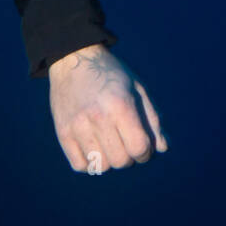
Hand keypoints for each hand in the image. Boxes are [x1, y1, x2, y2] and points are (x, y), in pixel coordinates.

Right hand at [47, 44, 167, 173]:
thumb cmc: (111, 74)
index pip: (139, 147)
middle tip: (126, 143)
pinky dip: (90, 163)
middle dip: (129, 157)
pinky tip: (94, 148)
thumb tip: (162, 148)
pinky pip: (80, 165)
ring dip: (109, 160)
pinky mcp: (63, 132)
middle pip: (120, 161)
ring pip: (100, 166)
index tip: (143, 146)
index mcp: (120, 104)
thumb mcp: (137, 88)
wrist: (74, 59)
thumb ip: (152, 119)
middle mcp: (98, 116)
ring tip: (110, 144)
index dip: (146, 152)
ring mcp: (77, 125)